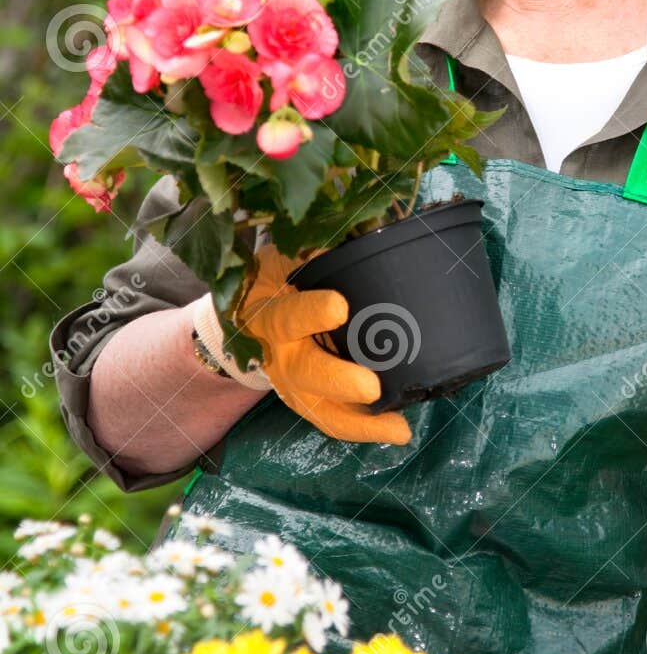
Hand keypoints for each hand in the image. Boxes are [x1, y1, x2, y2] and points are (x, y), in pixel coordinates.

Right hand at [235, 245, 410, 445]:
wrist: (241, 323)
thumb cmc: (275, 281)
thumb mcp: (284, 259)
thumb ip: (313, 249)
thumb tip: (362, 221)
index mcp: (270, 314)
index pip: (288, 314)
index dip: (312, 312)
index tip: (340, 306)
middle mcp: (279, 355)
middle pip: (306, 373)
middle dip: (339, 381)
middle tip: (372, 387)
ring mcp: (291, 384)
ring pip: (321, 410)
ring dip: (360, 421)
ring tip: (398, 428)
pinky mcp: (306, 401)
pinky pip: (332, 421)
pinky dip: (364, 429)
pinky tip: (397, 432)